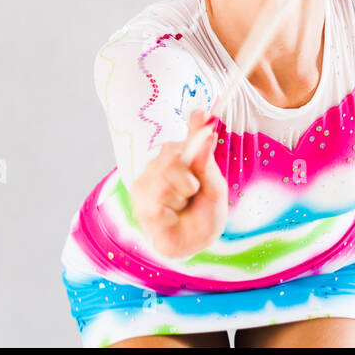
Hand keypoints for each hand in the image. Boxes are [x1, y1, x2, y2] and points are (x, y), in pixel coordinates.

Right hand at [131, 108, 228, 259]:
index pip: (186, 135)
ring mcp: (146, 183)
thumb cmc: (205, 211)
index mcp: (179, 155)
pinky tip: (170, 216)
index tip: (203, 113)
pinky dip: (169, 213)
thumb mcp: (215, 187)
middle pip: (171, 157)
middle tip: (192, 192)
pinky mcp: (139, 203)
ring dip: (180, 199)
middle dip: (189, 179)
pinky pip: (156, 203)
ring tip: (181, 205)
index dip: (195, 124)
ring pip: (164, 181)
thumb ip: (207, 161)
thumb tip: (209, 131)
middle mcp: (158, 164)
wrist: (195, 241)